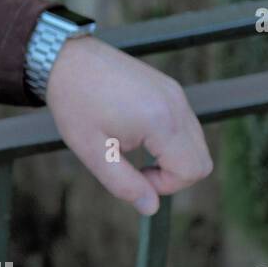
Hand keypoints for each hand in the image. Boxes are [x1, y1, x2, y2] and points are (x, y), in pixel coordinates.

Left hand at [44, 35, 212, 216]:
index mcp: (160, 121)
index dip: (166, 185)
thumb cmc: (75, 103)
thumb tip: (150, 207)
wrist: (66, 59)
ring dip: (171, 157)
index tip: (134, 176)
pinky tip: (136, 133)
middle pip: (201, 160)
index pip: (193, 170)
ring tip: (131, 147)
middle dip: (173, 174)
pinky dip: (169, 139)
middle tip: (134, 167)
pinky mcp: (170, 88)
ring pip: (195, 143)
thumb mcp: (93, 151)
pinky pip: (185, 125)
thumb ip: (123, 184)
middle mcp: (176, 105)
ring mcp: (176, 94)